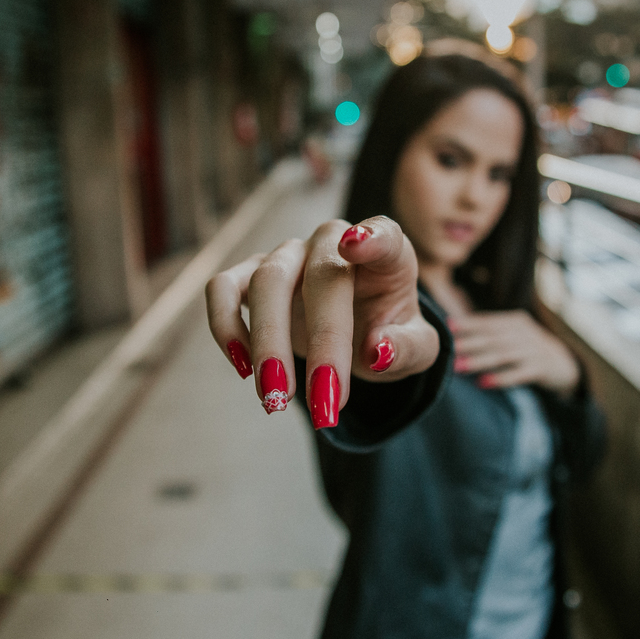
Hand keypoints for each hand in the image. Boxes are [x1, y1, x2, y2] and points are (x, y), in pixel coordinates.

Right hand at [205, 216, 440, 427]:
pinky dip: (225, 323)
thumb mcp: (416, 351)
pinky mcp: (250, 274)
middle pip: (321, 275)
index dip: (371, 238)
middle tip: (324, 404)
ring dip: (268, 343)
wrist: (357, 335)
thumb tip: (379, 351)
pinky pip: (223, 287)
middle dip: (322, 341)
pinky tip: (242, 368)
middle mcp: (333, 243)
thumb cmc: (389, 334)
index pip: (383, 234)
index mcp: (385, 254)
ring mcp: (288, 255)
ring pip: (268, 280)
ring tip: (276, 399)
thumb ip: (408, 349)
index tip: (357, 246)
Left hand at [451, 310, 579, 393]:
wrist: (566, 364)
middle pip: (493, 338)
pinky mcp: (542, 368)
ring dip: (479, 361)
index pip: (488, 322)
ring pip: (503, 355)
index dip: (469, 324)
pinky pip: (519, 373)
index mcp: (515, 322)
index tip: (448, 326)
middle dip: (469, 343)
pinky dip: (501, 378)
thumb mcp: (513, 336)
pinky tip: (483, 383)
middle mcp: (525, 333)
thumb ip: (491, 333)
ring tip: (459, 367)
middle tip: (450, 350)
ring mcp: (534, 350)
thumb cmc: (529, 350)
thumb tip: (454, 328)